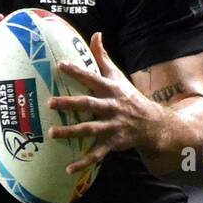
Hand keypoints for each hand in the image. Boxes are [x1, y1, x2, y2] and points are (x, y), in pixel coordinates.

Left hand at [47, 32, 158, 174]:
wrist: (153, 124)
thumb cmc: (129, 98)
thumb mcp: (118, 77)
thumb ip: (104, 57)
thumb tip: (96, 34)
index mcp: (111, 90)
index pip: (92, 77)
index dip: (77, 71)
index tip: (60, 65)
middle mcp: (111, 107)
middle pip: (88, 104)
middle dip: (69, 103)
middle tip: (50, 103)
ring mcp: (112, 126)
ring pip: (90, 129)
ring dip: (71, 132)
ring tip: (52, 134)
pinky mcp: (113, 143)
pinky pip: (97, 154)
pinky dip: (83, 162)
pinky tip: (69, 169)